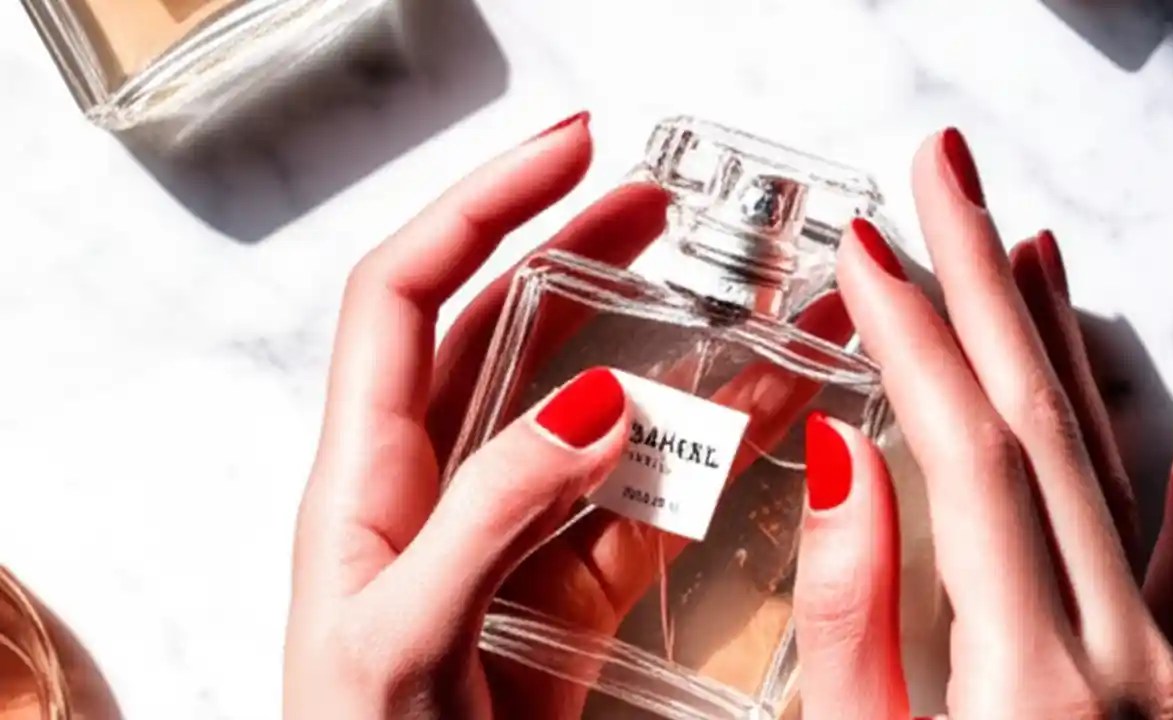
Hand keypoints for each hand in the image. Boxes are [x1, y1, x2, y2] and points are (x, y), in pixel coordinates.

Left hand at [283, 112, 670, 718]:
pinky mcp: (561, 585)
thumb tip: (591, 404)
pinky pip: (636, 499)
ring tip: (720, 298)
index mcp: (363, 477)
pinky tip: (749, 423)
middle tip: (651, 203)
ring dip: (650, 348)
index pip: (402, 296)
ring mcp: (504, 528)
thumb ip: (491, 516)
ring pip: (580, 406)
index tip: (565, 154)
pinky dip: (694, 457)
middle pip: (495, 325)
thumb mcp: (402, 637)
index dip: (477, 209)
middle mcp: (429, 482)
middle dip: (569, 247)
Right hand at [793, 128, 1172, 717]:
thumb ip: (855, 623)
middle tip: (939, 174)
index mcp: (1030, 678)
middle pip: (1042, 418)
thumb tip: (845, 463)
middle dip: (979, 281)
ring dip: (1064, 334)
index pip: (963, 451)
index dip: (908, 336)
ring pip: (1123, 455)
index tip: (864, 250)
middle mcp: (1127, 653)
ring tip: (1021, 236)